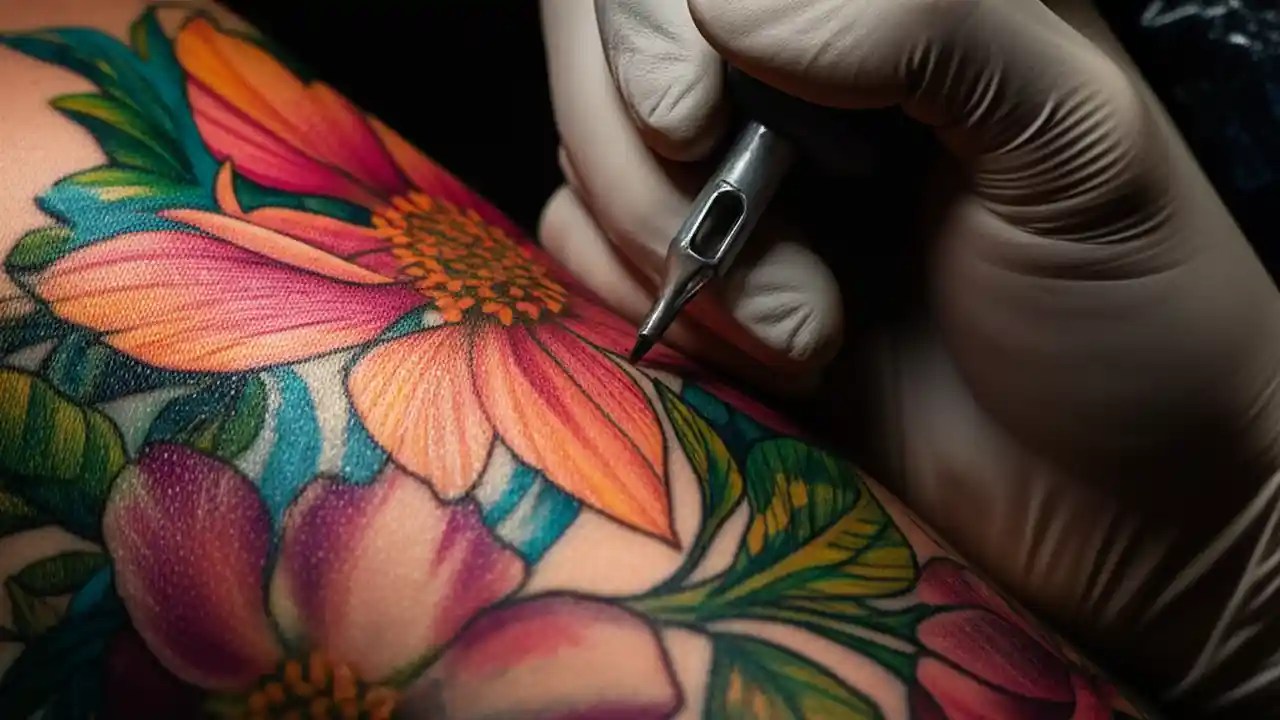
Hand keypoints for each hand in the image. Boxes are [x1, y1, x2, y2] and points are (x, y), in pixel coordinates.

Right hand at [539, 0, 1279, 713]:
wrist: (1110, 504)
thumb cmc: (1130, 316)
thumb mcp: (1077, 139)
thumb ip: (926, 24)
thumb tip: (724, 5)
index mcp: (893, 6)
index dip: (653, 24)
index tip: (688, 122)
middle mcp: (796, 72)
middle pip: (602, 37)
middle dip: (645, 160)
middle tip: (747, 249)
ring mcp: (735, 173)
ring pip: (580, 147)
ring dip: (666, 252)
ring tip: (806, 328)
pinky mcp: (699, 277)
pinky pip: (580, 244)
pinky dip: (641, 304)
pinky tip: (767, 350)